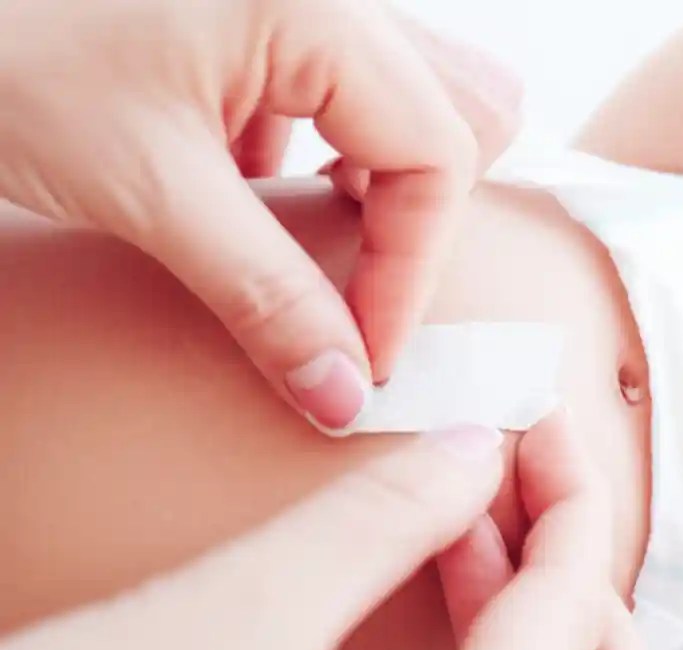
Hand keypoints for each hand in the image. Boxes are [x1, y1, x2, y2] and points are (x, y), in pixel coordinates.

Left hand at [0, 0, 521, 431]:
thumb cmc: (8, 54)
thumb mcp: (149, 190)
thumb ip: (266, 298)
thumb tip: (343, 394)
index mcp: (319, 9)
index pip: (435, 154)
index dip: (411, 270)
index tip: (366, 355)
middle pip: (455, 112)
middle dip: (423, 215)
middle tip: (365, 289)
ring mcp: (299, 2)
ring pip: (410, 98)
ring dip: (387, 181)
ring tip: (328, 241)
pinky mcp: (262, 18)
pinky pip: (345, 89)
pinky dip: (331, 153)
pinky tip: (264, 192)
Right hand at [0, 414, 657, 649]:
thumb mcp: (247, 610)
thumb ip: (381, 520)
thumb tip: (475, 446)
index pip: (571, 617)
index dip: (570, 499)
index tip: (543, 421)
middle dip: (567, 561)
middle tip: (527, 465)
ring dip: (523, 600)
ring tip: (473, 507)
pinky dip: (480, 645)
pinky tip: (439, 575)